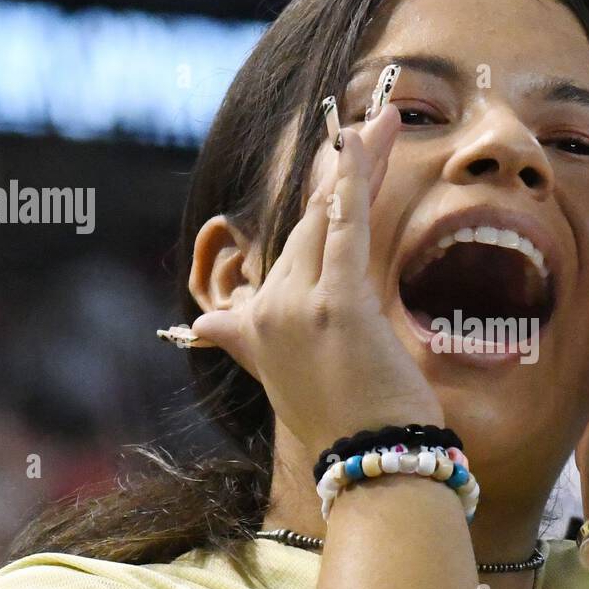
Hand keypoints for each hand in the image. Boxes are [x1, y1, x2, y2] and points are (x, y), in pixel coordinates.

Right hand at [192, 103, 442, 458]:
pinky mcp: (337, 306)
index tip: (344, 158)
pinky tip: (365, 144)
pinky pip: (346, 228)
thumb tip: (202, 326)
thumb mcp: (286, 377)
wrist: (370, 469)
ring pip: (328, 216)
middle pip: (311, 221)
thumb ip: (245, 341)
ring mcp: (299, 307)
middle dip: (346, 168)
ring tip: (385, 119)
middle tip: (378, 121)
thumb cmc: (345, 428)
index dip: (324, 199)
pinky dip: (355, 182)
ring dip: (358, 162)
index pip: (294, 244)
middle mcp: (269, 309)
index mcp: (257, 322)